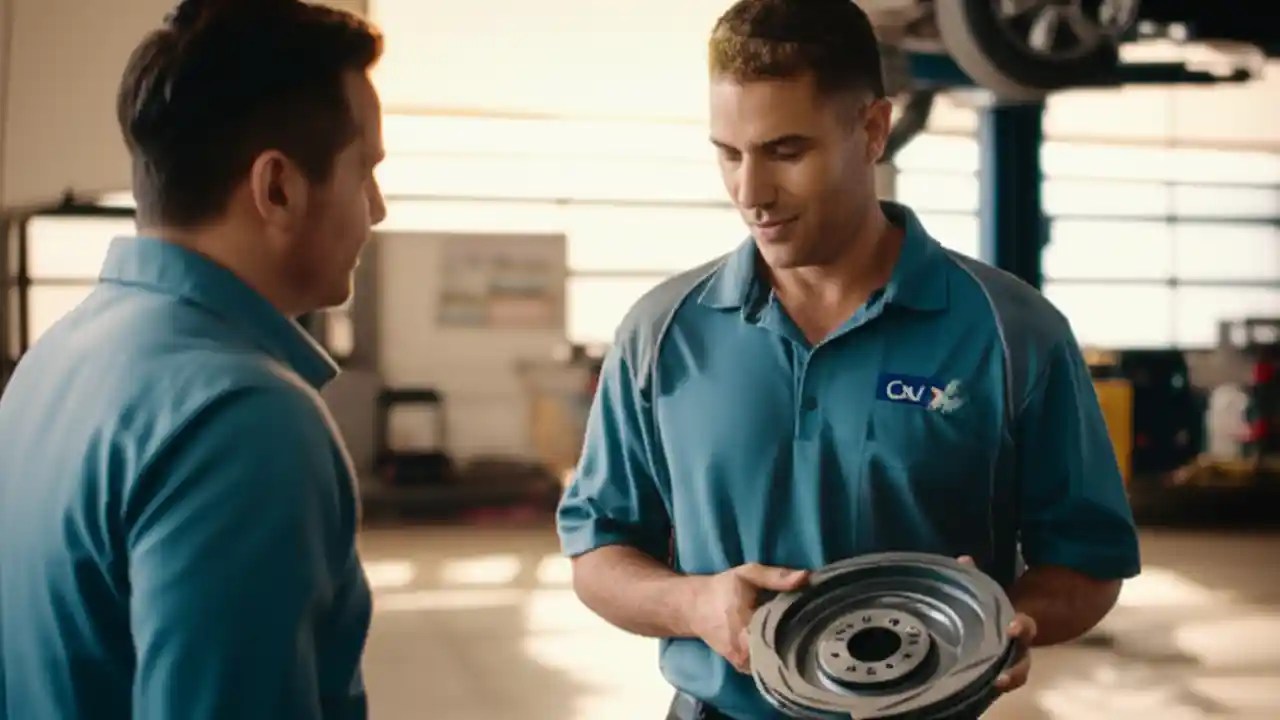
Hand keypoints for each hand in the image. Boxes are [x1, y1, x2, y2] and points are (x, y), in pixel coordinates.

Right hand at [687, 563, 809, 673]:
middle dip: (799, 640)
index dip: (802, 628)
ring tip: (802, 634)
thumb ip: (776, 577)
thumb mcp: (747, 574)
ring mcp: (743, 664)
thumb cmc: (722, 589)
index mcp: (746, 628)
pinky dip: (777, 655)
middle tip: (814, 627)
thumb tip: (807, 577)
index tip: (816, 620)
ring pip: (776, 662)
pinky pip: (767, 666)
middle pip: (783, 653)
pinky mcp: (743, 667)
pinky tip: (785, 641)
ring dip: (788, 649)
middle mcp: (744, 652)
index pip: (784, 635)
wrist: (694, 607)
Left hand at [956, 555, 1035, 693]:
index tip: (1012, 627)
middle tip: (1001, 677)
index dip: (1021, 628)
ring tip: (992, 687)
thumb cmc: (992, 609)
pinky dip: (986, 687)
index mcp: (1016, 627)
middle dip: (1014, 670)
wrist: (1000, 625)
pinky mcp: (991, 674)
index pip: (1026, 628)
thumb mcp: (986, 594)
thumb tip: (963, 560)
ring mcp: (1006, 664)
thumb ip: (977, 578)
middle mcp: (1015, 649)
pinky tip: (970, 690)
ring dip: (1004, 683)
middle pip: (1022, 663)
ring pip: (1012, 679)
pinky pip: (993, 685)